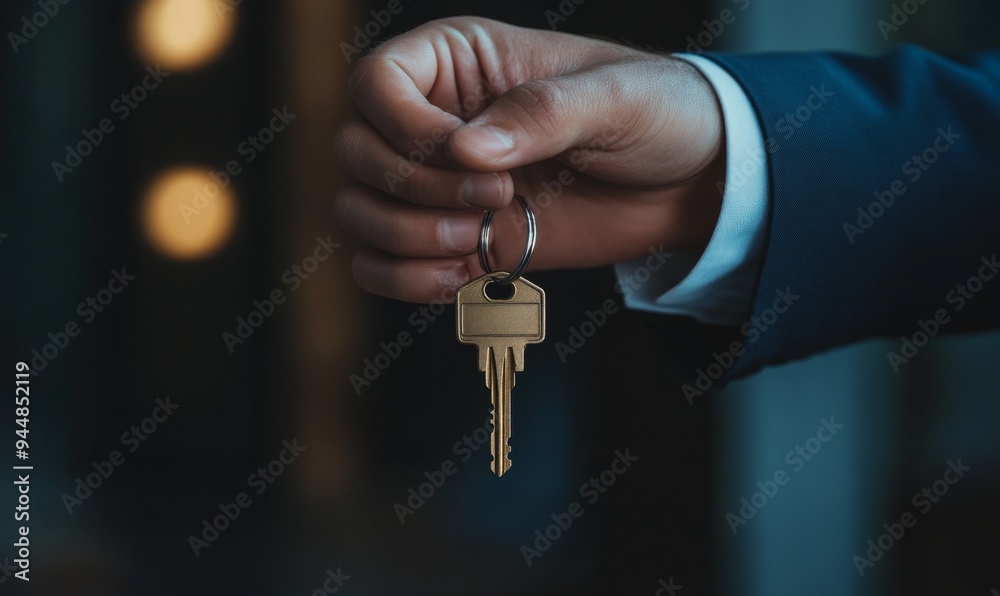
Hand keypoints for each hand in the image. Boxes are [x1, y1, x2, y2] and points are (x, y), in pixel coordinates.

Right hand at [333, 16, 725, 302]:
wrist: (690, 185)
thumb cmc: (658, 114)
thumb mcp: (614, 97)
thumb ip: (542, 114)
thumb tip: (468, 150)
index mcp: (460, 63)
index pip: (376, 82)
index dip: (405, 127)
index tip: (470, 157)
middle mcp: (435, 121)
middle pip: (354, 151)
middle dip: (411, 188)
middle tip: (493, 197)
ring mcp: (438, 186)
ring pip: (357, 209)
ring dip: (403, 237)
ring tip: (471, 240)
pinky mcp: (453, 239)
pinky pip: (384, 265)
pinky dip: (403, 280)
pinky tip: (456, 277)